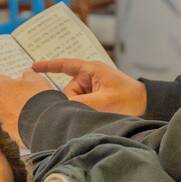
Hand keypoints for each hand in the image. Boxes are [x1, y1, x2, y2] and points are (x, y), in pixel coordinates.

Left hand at [0, 69, 53, 143]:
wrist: (43, 124)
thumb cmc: (38, 99)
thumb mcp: (36, 79)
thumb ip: (28, 75)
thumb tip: (27, 74)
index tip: (3, 76)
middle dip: (4, 93)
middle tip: (18, 92)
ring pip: (0, 109)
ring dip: (9, 107)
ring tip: (25, 106)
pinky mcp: (6, 130)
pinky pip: (8, 122)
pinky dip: (14, 120)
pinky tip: (27, 118)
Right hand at [31, 58, 147, 115]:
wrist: (148, 106)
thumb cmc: (129, 100)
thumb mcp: (102, 102)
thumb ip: (78, 105)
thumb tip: (60, 109)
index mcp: (91, 70)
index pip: (65, 65)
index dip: (48, 66)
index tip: (32, 67)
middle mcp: (90, 77)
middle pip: (68, 91)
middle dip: (71, 102)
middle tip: (87, 109)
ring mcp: (93, 88)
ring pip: (73, 101)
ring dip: (80, 109)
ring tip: (97, 113)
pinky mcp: (96, 99)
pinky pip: (81, 106)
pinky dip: (83, 111)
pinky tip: (91, 116)